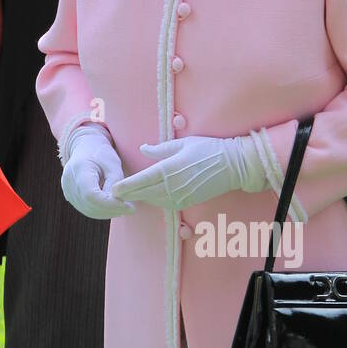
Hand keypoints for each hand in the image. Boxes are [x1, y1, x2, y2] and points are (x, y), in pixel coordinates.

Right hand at [61, 125, 136, 219]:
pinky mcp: (70, 197)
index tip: (129, 207)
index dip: (111, 204)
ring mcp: (68, 191)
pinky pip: (87, 210)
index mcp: (79, 169)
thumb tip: (119, 203)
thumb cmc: (100, 154)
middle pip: (91, 205)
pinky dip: (102, 211)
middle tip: (130, 208)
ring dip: (108, 212)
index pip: (92, 195)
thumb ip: (116, 183)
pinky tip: (113, 207)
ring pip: (89, 211)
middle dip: (113, 209)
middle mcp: (69, 182)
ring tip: (123, 207)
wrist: (84, 149)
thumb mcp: (113, 164)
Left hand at [112, 134, 265, 211]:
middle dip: (129, 194)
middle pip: (144, 194)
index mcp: (169, 169)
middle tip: (115, 194)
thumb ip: (161, 149)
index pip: (141, 181)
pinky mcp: (186, 203)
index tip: (114, 189)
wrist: (233, 166)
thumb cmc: (208, 149)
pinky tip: (151, 194)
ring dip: (142, 197)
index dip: (125, 186)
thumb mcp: (183, 144)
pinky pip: (165, 203)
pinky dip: (155, 199)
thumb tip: (143, 149)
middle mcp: (172, 186)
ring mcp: (180, 197)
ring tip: (130, 193)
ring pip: (153, 200)